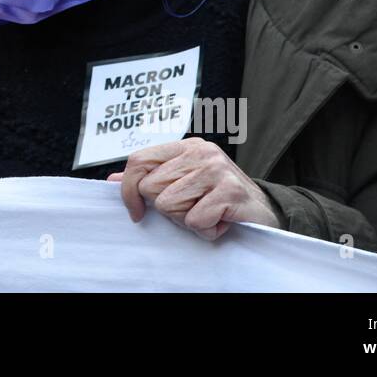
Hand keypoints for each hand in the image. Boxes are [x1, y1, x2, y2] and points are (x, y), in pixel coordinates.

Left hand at [109, 137, 280, 239]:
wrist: (265, 212)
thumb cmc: (218, 198)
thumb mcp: (182, 183)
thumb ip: (150, 179)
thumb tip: (112, 179)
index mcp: (185, 147)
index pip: (138, 160)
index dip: (128, 190)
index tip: (135, 212)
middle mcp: (200, 152)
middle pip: (151, 188)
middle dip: (168, 209)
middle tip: (193, 208)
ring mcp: (216, 170)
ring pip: (169, 205)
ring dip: (187, 219)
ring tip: (207, 213)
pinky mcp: (229, 191)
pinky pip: (194, 220)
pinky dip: (206, 229)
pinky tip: (220, 221)